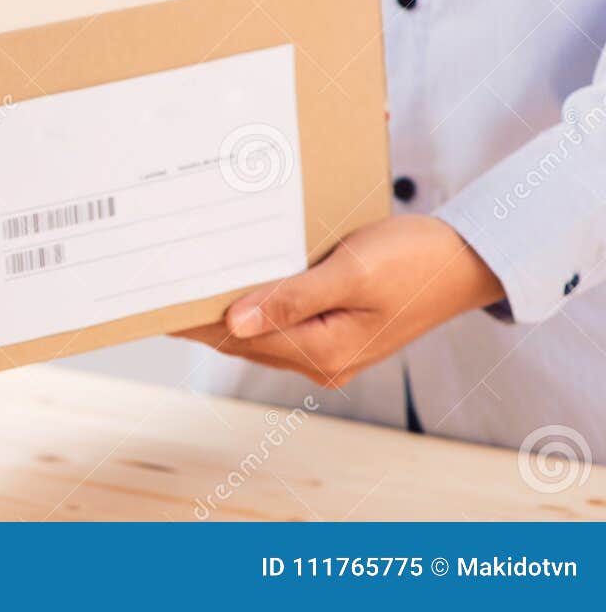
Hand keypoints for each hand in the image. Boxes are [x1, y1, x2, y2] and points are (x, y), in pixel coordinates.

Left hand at [175, 215, 504, 386]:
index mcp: (325, 351)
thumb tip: (233, 322)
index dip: (193, 319)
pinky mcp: (335, 331)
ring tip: (185, 279)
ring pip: (258, 330)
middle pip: (243, 338)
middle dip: (202, 313)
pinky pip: (280, 321)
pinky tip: (235, 280)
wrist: (467, 260)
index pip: (237, 338)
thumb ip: (292, 299)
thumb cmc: (415, 260)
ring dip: (226, 307)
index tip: (153, 299)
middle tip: (157, 281)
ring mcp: (329, 349)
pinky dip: (254, 303)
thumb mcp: (351, 273)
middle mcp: (324, 360)